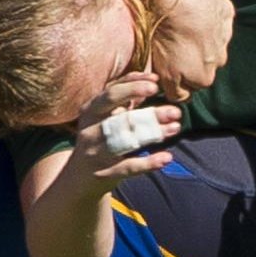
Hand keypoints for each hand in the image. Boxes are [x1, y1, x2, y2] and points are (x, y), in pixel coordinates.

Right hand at [61, 73, 182, 188]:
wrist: (80, 176)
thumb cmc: (99, 137)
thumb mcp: (105, 115)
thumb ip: (126, 99)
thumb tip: (152, 79)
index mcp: (91, 110)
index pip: (111, 92)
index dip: (133, 85)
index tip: (156, 82)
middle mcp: (90, 129)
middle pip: (118, 116)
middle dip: (147, 112)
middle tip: (174, 110)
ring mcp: (97, 152)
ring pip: (127, 140)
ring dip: (154, 133)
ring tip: (176, 127)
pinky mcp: (105, 173)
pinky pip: (129, 167)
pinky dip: (148, 162)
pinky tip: (166, 157)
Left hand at [146, 0, 232, 102]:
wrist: (177, 0)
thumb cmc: (166, 37)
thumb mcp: (164, 73)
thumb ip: (176, 90)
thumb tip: (181, 96)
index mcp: (204, 78)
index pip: (193, 84)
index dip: (180, 75)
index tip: (168, 64)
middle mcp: (219, 60)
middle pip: (205, 63)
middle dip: (193, 56)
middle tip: (175, 42)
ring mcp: (225, 36)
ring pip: (213, 42)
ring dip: (202, 36)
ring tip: (182, 24)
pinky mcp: (226, 13)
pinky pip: (218, 19)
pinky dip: (209, 17)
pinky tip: (195, 10)